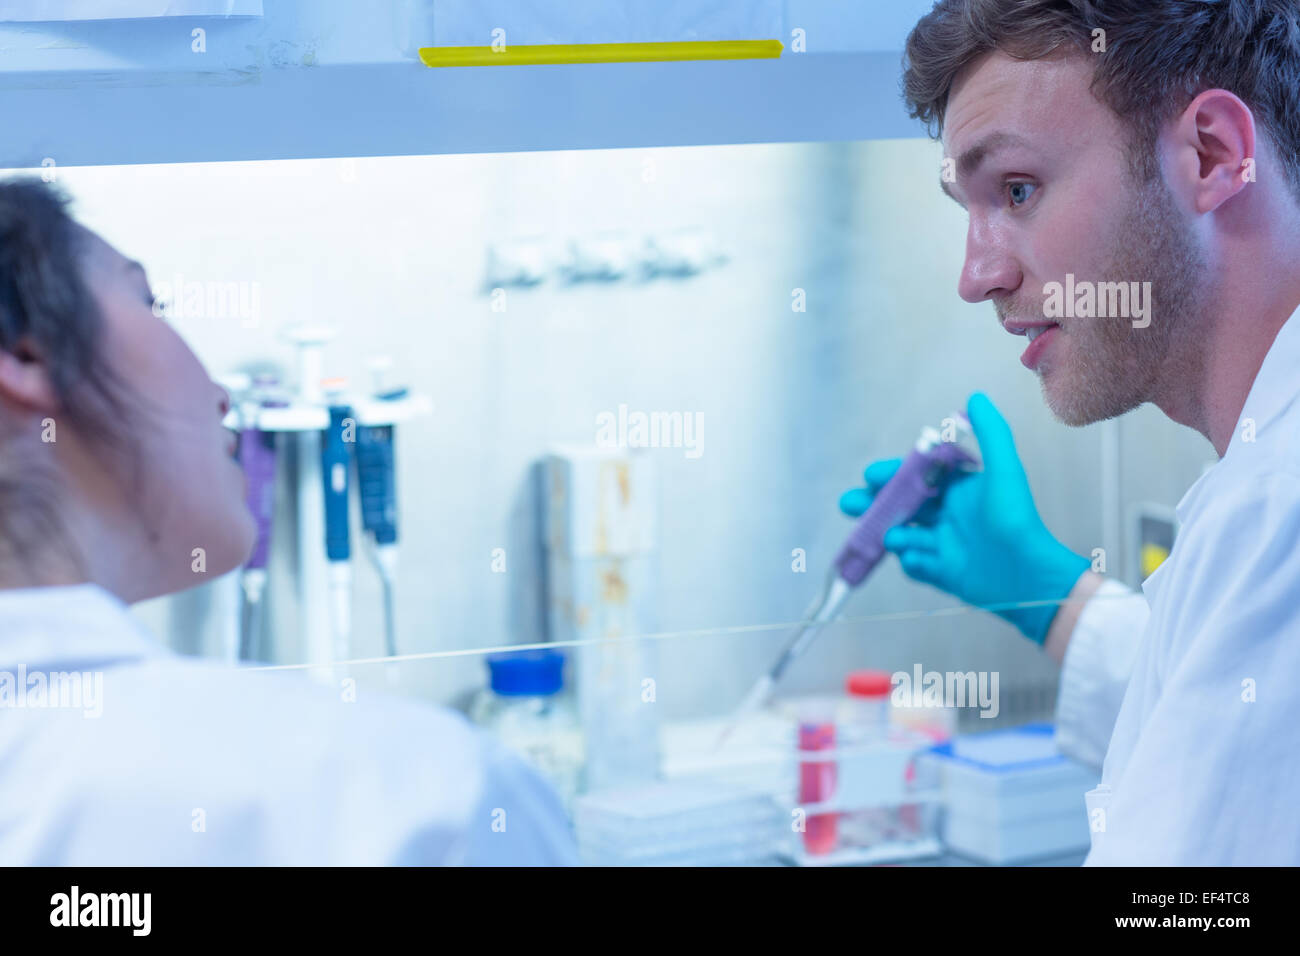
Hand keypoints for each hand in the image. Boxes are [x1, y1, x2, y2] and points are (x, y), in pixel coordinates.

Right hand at [839, 392, 1089, 643]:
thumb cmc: (1014, 517)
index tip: (871, 475)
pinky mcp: (944, 573)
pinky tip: (913, 559)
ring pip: (905, 536)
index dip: (892, 475)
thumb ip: (990, 432)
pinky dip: (911, 563)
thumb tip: (975, 397)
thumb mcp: (1003, 469)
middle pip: (902, 507)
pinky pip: (917, 567)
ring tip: (891, 538)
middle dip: (874, 505)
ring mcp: (945, 545)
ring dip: (892, 535)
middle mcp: (949, 515)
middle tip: (848, 504)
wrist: (1028, 574)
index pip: (917, 477)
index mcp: (958, 490)